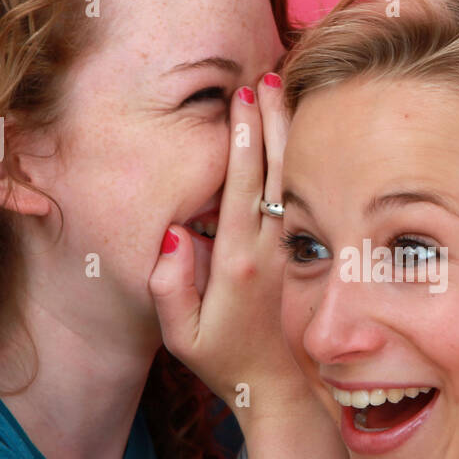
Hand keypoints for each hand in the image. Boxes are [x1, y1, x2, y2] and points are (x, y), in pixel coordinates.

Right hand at [148, 74, 309, 423]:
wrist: (269, 382)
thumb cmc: (218, 357)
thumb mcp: (180, 336)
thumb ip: (170, 288)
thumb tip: (173, 234)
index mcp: (238, 262)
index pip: (243, 190)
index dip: (244, 143)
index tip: (243, 101)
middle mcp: (266, 248)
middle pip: (273, 173)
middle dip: (270, 122)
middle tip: (265, 76)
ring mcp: (281, 247)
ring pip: (286, 178)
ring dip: (283, 132)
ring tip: (280, 87)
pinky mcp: (285, 249)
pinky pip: (288, 192)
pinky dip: (286, 157)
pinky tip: (283, 131)